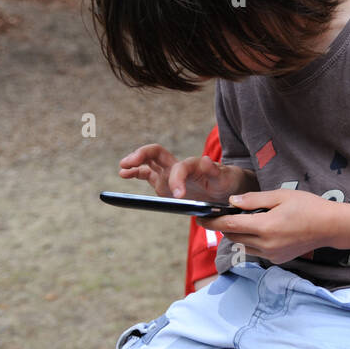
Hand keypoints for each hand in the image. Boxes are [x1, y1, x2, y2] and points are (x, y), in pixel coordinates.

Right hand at [118, 144, 245, 202]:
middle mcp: (179, 166)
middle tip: (129, 162)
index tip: (178, 195)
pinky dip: (135, 173)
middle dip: (142, 155)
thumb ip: (215, 171)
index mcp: (194, 165)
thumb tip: (205, 160)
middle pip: (157, 153)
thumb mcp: (226, 178)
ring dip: (135, 162)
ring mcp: (169, 173)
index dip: (178, 179)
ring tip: (122, 168)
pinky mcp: (163, 183)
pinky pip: (146, 175)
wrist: (226, 187)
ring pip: (148, 162)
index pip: (181, 167)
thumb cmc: (227, 181)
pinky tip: (124, 173)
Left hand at [199, 189, 331, 264]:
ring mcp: (271, 254)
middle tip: (228, 213)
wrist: (330, 226)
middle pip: (233, 237)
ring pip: (243, 245)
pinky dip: (253, 242)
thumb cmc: (308, 206)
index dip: (212, 221)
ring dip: (240, 234)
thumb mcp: (281, 196)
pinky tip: (265, 231)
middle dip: (226, 226)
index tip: (200, 217)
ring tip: (250, 221)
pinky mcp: (277, 260)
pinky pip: (256, 251)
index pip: (229, 225)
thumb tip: (232, 202)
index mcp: (264, 226)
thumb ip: (254, 200)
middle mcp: (265, 244)